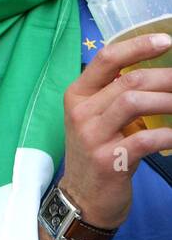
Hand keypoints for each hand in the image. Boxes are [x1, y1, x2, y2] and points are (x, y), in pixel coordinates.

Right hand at [58, 32, 171, 229]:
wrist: (83, 199)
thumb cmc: (97, 154)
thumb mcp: (99, 120)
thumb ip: (118, 97)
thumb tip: (161, 77)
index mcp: (77, 95)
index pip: (107, 59)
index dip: (138, 46)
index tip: (166, 40)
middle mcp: (80, 111)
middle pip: (129, 80)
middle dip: (167, 77)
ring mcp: (92, 135)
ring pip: (135, 102)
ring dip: (170, 101)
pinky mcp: (108, 159)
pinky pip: (146, 139)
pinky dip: (169, 134)